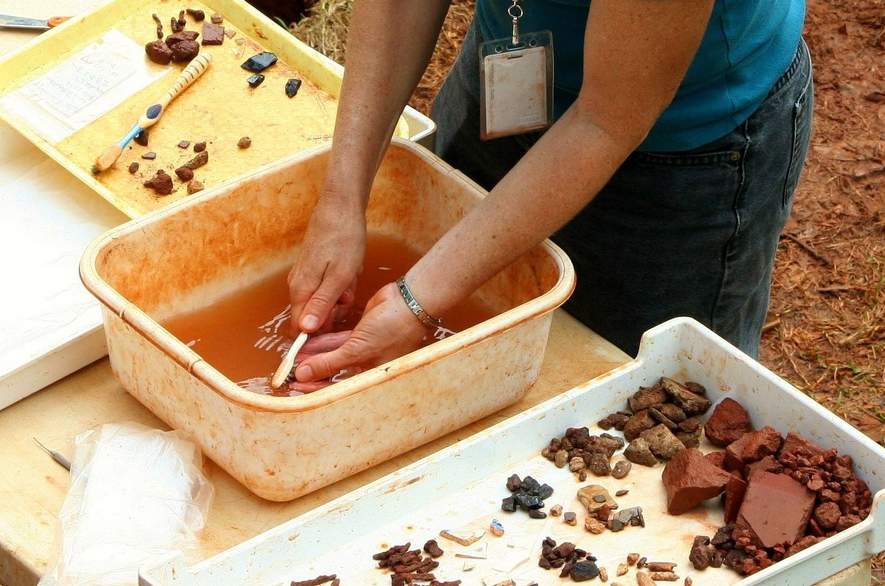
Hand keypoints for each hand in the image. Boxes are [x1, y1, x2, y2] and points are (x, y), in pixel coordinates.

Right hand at [288, 185, 365, 333]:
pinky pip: (326, 286)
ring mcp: (303, 275)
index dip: (321, 332)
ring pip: (322, 299)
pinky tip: (349, 270)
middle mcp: (296, 284)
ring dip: (340, 295)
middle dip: (334, 310)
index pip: (301, 327)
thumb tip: (305, 329)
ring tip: (350, 277)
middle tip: (349, 293)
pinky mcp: (312, 267)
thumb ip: (322, 304)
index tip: (339, 321)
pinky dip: (340, 283)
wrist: (340, 207)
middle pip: (313, 315)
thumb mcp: (340, 277)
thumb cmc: (344, 240)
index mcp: (301, 290)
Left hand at [293, 282, 427, 383]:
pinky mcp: (362, 332)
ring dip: (316, 353)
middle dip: (313, 368)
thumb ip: (329, 362)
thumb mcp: (357, 349)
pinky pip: (339, 340)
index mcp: (370, 377)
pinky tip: (309, 340)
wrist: (409, 302)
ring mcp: (364, 347)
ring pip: (335, 354)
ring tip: (295, 353)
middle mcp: (367, 365)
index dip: (315, 387)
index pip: (338, 388)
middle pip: (334, 371)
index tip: (296, 385)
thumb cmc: (391, 330)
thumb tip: (303, 375)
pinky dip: (325, 341)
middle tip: (290, 369)